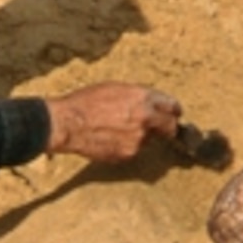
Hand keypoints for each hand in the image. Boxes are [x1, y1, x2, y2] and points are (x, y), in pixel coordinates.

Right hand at [46, 82, 183, 161]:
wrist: (68, 123)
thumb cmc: (87, 102)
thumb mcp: (117, 88)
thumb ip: (139, 97)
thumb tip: (152, 104)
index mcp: (144, 98)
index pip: (171, 105)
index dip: (173, 110)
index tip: (175, 113)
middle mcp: (146, 118)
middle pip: (170, 127)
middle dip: (167, 126)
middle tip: (161, 127)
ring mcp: (138, 139)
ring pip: (149, 139)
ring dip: (142, 136)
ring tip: (118, 130)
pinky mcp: (127, 154)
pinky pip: (134, 150)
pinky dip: (128, 146)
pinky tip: (111, 139)